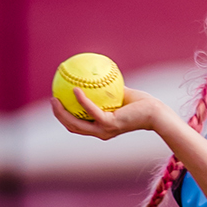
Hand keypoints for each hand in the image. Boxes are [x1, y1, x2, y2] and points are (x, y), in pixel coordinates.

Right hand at [50, 86, 172, 140]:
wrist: (154, 112)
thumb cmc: (139, 104)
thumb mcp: (119, 95)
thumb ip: (106, 89)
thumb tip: (93, 75)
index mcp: (100, 127)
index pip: (77, 126)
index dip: (64, 117)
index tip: (57, 102)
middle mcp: (100, 132)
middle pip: (72, 127)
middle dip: (59, 115)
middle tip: (52, 100)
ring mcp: (104, 130)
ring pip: (77, 123)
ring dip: (64, 112)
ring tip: (56, 97)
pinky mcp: (110, 124)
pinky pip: (92, 110)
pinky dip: (82, 100)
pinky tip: (75, 89)